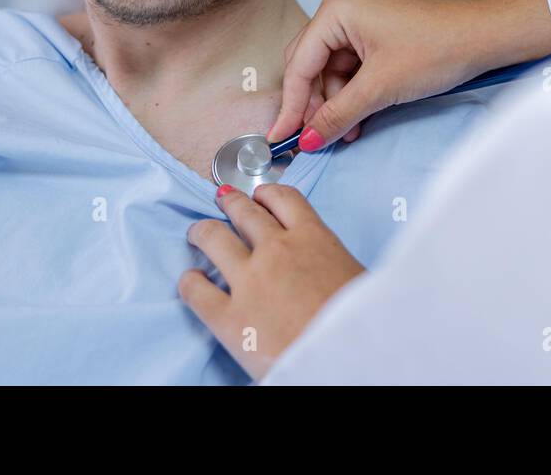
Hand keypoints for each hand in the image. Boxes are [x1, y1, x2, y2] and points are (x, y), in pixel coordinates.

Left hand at [178, 183, 364, 380]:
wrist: (344, 357)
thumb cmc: (360, 323)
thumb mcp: (355, 275)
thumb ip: (331, 262)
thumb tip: (325, 269)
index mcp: (313, 237)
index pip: (283, 198)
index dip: (266, 193)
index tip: (259, 195)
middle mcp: (276, 250)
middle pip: (244, 212)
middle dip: (231, 203)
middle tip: (224, 201)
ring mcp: (248, 280)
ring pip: (214, 239)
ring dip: (202, 231)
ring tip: (197, 233)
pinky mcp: (228, 317)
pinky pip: (196, 291)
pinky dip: (190, 283)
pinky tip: (190, 282)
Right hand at [269, 0, 550, 149]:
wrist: (485, 38)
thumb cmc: (435, 50)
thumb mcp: (380, 87)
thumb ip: (338, 114)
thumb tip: (306, 140)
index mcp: (336, 10)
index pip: (299, 64)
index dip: (290, 106)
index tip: (280, 138)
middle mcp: (342, 10)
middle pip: (311, 66)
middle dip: (314, 105)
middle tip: (314, 139)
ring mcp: (360, 21)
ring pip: (332, 72)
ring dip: (337, 104)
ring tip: (348, 133)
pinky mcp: (377, 35)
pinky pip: (352, 69)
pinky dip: (354, 95)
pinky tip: (360, 118)